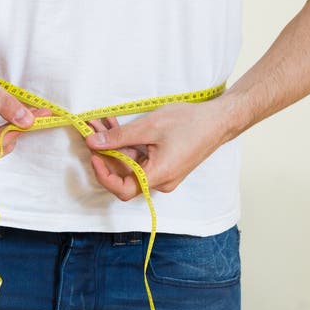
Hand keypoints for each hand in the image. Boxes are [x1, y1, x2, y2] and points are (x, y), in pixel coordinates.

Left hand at [85, 100, 228, 200]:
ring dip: (115, 145)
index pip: (123, 189)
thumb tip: (94, 143)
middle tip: (91, 130)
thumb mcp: (150, 126)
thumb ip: (120, 137)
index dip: (104, 174)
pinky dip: (127, 144)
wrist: (217, 121)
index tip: (93, 155)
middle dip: (105, 152)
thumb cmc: (189, 123)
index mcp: (159, 176)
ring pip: (131, 164)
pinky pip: (140, 159)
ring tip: (101, 123)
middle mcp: (160, 181)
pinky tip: (115, 126)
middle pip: (124, 174)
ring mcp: (163, 173)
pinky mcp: (164, 164)